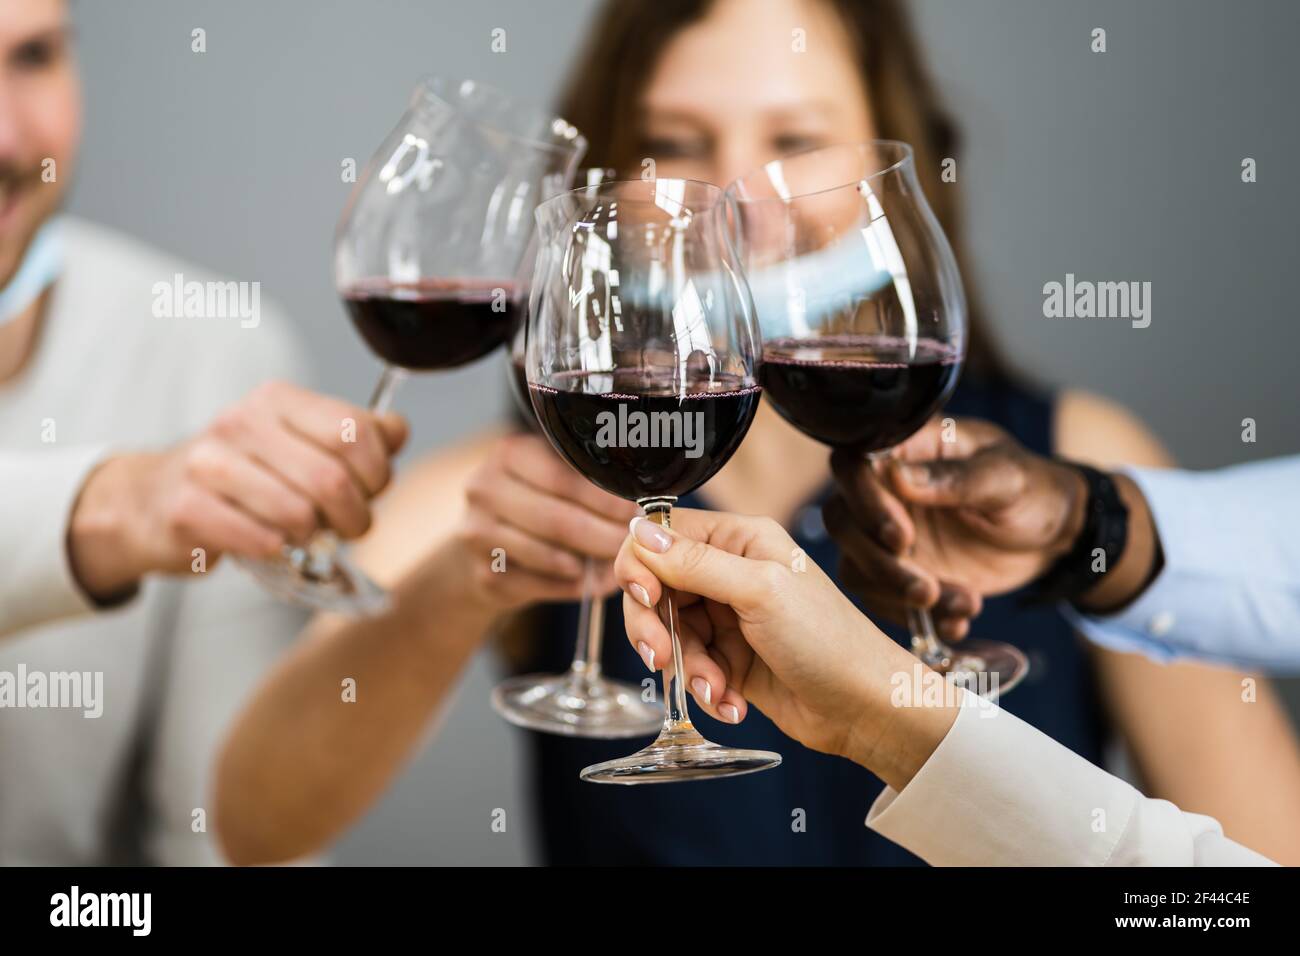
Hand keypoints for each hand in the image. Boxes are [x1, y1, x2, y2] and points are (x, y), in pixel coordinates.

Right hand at [68, 381, 407, 598]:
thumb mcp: (297, 442)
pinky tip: (269, 543)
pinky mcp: (187, 508)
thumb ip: (355, 434)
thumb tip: (397, 430)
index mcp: (277, 400)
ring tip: (304, 534)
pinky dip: (277, 551)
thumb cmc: (242, 475)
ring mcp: (209, 464)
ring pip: (300, 515)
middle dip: (355, 516)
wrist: (150, 500)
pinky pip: (261, 540)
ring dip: (314, 537)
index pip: (355, 431)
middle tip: (347, 526)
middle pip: (333, 479)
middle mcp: (241, 422)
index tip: (371, 490)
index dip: (378, 472)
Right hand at [455, 432, 639, 609]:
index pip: (566, 479)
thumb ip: (586, 480)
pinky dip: (573, 585)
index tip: (637, 512)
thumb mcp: (552, 474)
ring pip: (552, 557)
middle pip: (559, 520)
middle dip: (605, 535)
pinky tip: (589, 579)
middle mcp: (485, 489)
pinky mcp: (484, 574)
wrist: (482, 541)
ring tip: (618, 561)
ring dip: (591, 564)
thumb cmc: (534, 500)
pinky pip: (543, 585)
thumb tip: (639, 506)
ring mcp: (478, 534)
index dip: (607, 500)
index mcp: (509, 454)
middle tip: (635, 544)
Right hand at [614, 509, 957, 789]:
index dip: (642, 565)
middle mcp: (729, 572)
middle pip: (655, 588)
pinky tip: (731, 703)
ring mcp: (728, 617)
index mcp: (739, 539)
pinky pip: (690, 668)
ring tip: (717, 690)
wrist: (866, 708)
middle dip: (655, 627)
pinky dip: (704, 688)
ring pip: (670, 634)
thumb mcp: (759, 592)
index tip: (644, 596)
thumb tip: (638, 533)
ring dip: (687, 667)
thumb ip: (695, 563)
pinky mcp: (729, 659)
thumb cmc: (828, 640)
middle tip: (660, 657)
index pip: (663, 535)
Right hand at [826, 418, 1086, 637]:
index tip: (903, 538)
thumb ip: (956, 477)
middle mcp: (884, 492)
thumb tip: (898, 475)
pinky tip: (958, 620)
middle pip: (842, 523)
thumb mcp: (1007, 478)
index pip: (851, 466)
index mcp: (906, 451)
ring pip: (856, 568)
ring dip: (901, 598)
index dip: (864, 502)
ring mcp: (886, 536)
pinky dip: (915, 619)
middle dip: (879, 564)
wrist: (1052, 536)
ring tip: (965, 605)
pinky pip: (881, 600)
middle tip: (926, 588)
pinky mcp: (897, 574)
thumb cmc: (1032, 490)